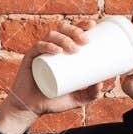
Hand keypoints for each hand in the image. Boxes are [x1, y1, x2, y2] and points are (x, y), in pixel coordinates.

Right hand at [0, 18, 106, 133]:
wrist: (31, 108)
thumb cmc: (53, 100)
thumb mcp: (77, 98)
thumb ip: (91, 94)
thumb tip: (102, 84)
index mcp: (61, 51)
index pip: (71, 32)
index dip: (81, 24)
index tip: (93, 25)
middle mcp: (50, 48)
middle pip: (63, 30)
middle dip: (75, 30)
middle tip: (85, 41)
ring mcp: (39, 52)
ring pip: (51, 35)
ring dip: (64, 38)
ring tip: (74, 49)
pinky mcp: (29, 59)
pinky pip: (38, 47)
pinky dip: (48, 46)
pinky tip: (57, 50)